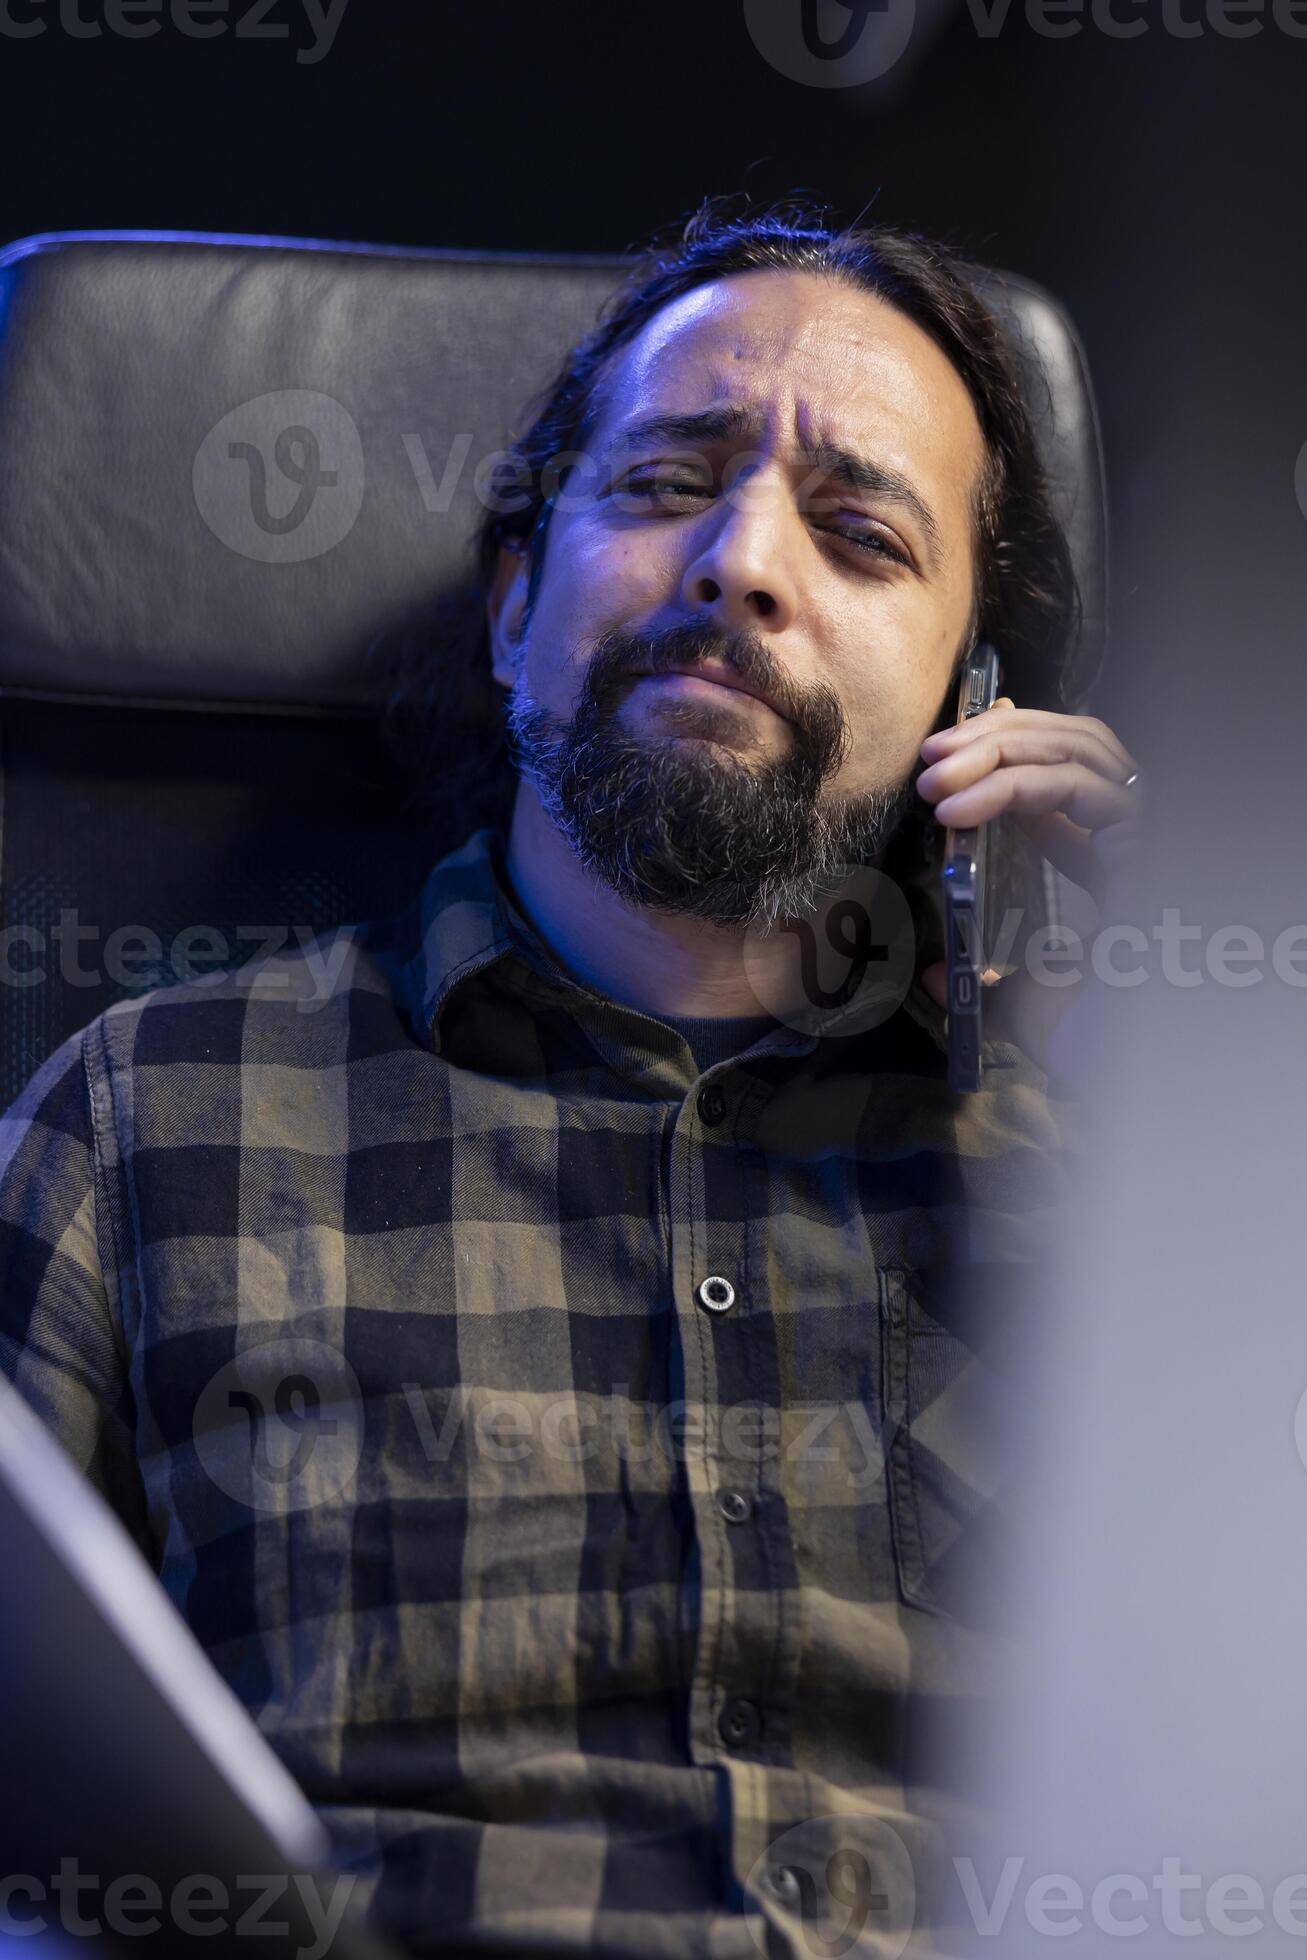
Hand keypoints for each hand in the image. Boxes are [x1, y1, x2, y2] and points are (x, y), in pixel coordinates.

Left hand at [913, 695, 1143, 1085]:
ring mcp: (1144, 831)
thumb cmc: (1076, 1034)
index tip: (947, 758)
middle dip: (995, 737)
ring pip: (1077, 748)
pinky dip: (1008, 786)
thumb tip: (930, 976)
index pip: (1066, 769)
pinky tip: (955, 812)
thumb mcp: (1013, 996)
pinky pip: (1074, 786)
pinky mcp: (1143, 839)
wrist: (1108, 1059)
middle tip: (931, 759)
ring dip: (995, 750)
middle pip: (1073, 741)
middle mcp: (1131, 834)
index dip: (1010, 746)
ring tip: (934, 780)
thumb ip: (976, 976)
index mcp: (1108, 857)